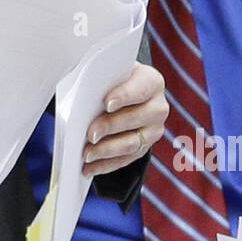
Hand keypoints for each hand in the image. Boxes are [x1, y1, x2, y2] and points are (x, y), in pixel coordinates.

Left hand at [81, 62, 166, 177]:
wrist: (123, 92)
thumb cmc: (111, 80)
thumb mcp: (108, 72)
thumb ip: (100, 79)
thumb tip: (83, 93)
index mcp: (152, 82)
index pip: (140, 89)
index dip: (124, 96)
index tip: (107, 104)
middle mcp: (158, 107)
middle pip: (136, 119)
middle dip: (110, 127)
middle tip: (90, 134)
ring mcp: (153, 130)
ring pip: (132, 143)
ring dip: (107, 150)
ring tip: (86, 154)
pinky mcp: (144, 148)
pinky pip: (125, 160)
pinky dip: (105, 165)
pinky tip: (89, 168)